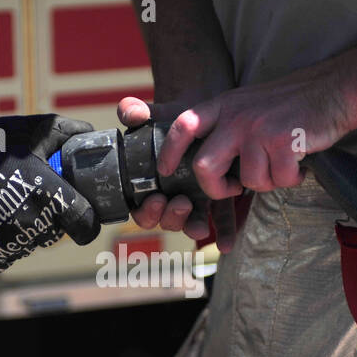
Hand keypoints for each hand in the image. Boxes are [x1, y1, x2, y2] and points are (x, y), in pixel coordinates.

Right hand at [0, 114, 98, 284]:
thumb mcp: (28, 130)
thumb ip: (65, 133)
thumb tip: (90, 137)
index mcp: (47, 196)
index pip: (85, 224)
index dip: (86, 219)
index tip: (80, 211)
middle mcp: (31, 225)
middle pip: (56, 232)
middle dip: (51, 216)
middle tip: (30, 194)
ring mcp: (9, 245)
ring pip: (32, 242)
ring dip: (26, 226)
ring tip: (5, 202)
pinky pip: (8, 254)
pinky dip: (3, 238)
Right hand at [116, 96, 230, 246]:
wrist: (209, 115)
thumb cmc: (177, 118)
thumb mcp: (157, 113)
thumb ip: (136, 112)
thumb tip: (129, 112)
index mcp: (150, 183)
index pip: (140, 207)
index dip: (145, 210)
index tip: (155, 199)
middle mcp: (171, 196)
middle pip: (165, 219)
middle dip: (170, 217)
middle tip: (180, 203)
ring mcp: (195, 200)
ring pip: (191, 222)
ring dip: (194, 226)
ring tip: (200, 225)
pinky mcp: (218, 198)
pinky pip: (220, 220)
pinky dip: (223, 232)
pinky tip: (226, 244)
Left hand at [157, 63, 348, 200]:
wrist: (334, 90)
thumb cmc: (291, 105)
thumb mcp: (248, 105)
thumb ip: (226, 128)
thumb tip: (208, 167)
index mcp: (224, 106)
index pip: (183, 127)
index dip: (170, 152)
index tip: (168, 171)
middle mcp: (236, 117)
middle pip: (205, 167)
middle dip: (217, 189)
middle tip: (234, 189)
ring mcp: (258, 129)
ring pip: (249, 180)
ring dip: (269, 181)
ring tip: (282, 165)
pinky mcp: (283, 141)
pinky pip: (279, 180)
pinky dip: (292, 179)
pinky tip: (299, 163)